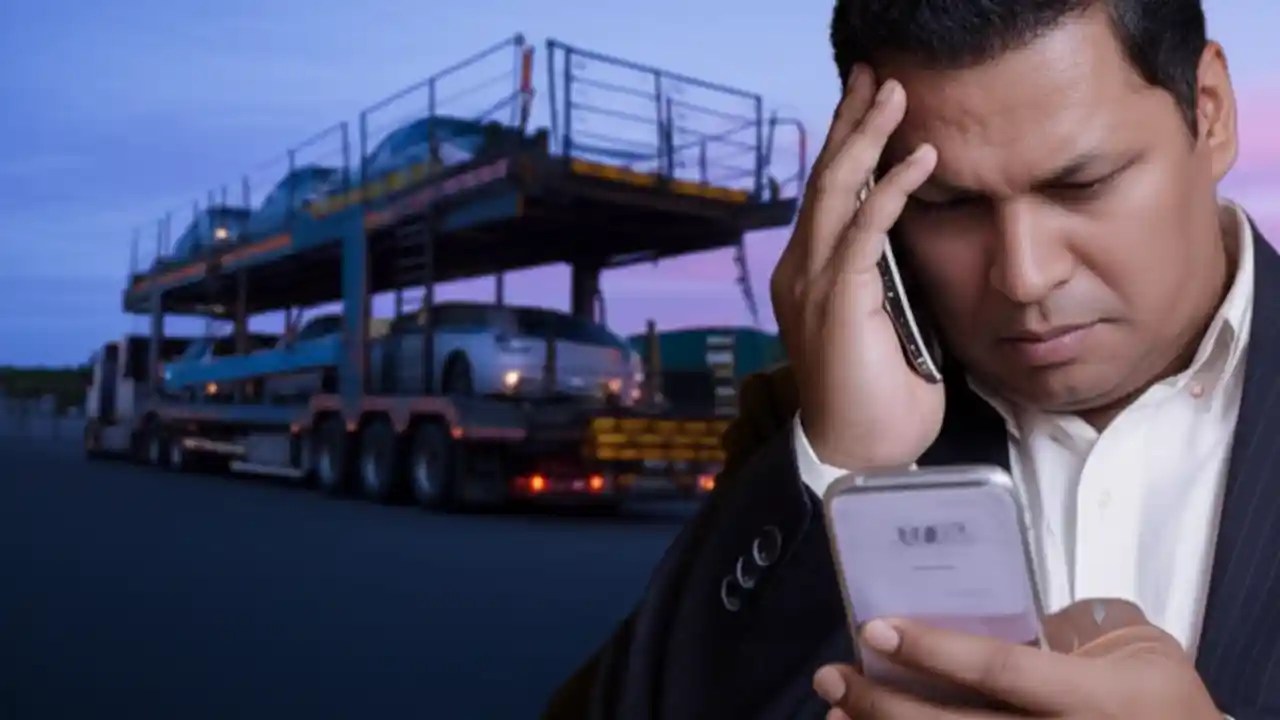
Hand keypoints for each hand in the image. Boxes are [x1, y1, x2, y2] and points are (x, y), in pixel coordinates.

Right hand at [769, 64, 942, 470]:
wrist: (860, 456)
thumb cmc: (879, 398)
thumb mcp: (887, 325)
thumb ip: (888, 281)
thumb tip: (915, 244)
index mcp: (810, 275)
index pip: (828, 196)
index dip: (847, 145)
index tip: (870, 104)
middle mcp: (801, 271)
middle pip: (825, 179)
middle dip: (851, 122)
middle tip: (874, 75)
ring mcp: (813, 284)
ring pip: (837, 192)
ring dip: (868, 138)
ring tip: (895, 93)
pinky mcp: (837, 300)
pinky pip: (865, 231)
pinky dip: (894, 190)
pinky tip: (921, 158)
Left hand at [812, 602, 1222, 718]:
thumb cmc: (1166, 703)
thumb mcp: (1138, 648)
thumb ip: (1074, 626)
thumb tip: (995, 611)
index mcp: (1090, 698)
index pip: (1000, 670)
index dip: (935, 650)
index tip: (876, 628)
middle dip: (882, 703)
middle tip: (833, 676)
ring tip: (838, 711)